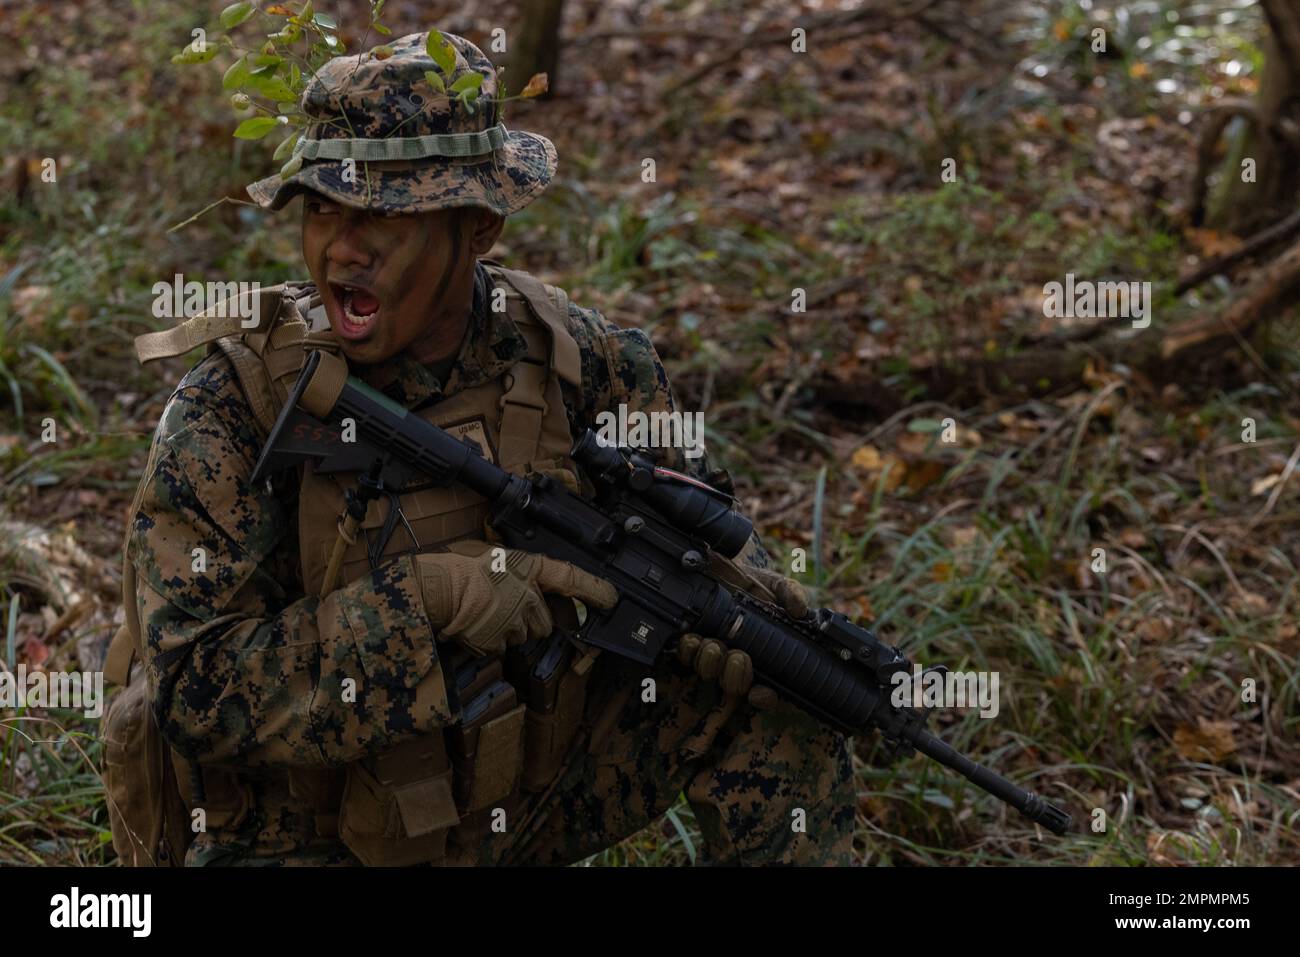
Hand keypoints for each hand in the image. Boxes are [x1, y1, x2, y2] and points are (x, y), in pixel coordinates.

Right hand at [416, 539, 617, 656]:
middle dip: (532, 620)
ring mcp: (515, 622)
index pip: (571, 578)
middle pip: (545, 622)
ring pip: (523, 635)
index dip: (594, 589)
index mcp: (528, 569)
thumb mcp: (491, 553)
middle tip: (508, 609)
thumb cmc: (458, 566)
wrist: (436, 589)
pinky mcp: (498, 642)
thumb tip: (518, 571)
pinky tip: (476, 625)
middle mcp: (528, 597)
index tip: (611, 598)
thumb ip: (513, 566)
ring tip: (487, 614)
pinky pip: (501, 646)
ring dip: (511, 630)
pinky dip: (491, 640)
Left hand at [678, 567, 808, 708]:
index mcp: (764, 656)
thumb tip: (800, 611)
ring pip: (710, 672)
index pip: (768, 692)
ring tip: (712, 644)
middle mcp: (738, 660)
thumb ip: (791, 594)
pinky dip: (688, 650)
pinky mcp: (692, 642)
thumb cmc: (753, 583)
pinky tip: (692, 639)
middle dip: (734, 675)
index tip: (759, 692)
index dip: (764, 698)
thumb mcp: (777, 585)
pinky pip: (687, 656)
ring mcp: (713, 653)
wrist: (720, 566)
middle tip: (737, 656)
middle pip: (735, 685)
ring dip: (709, 663)